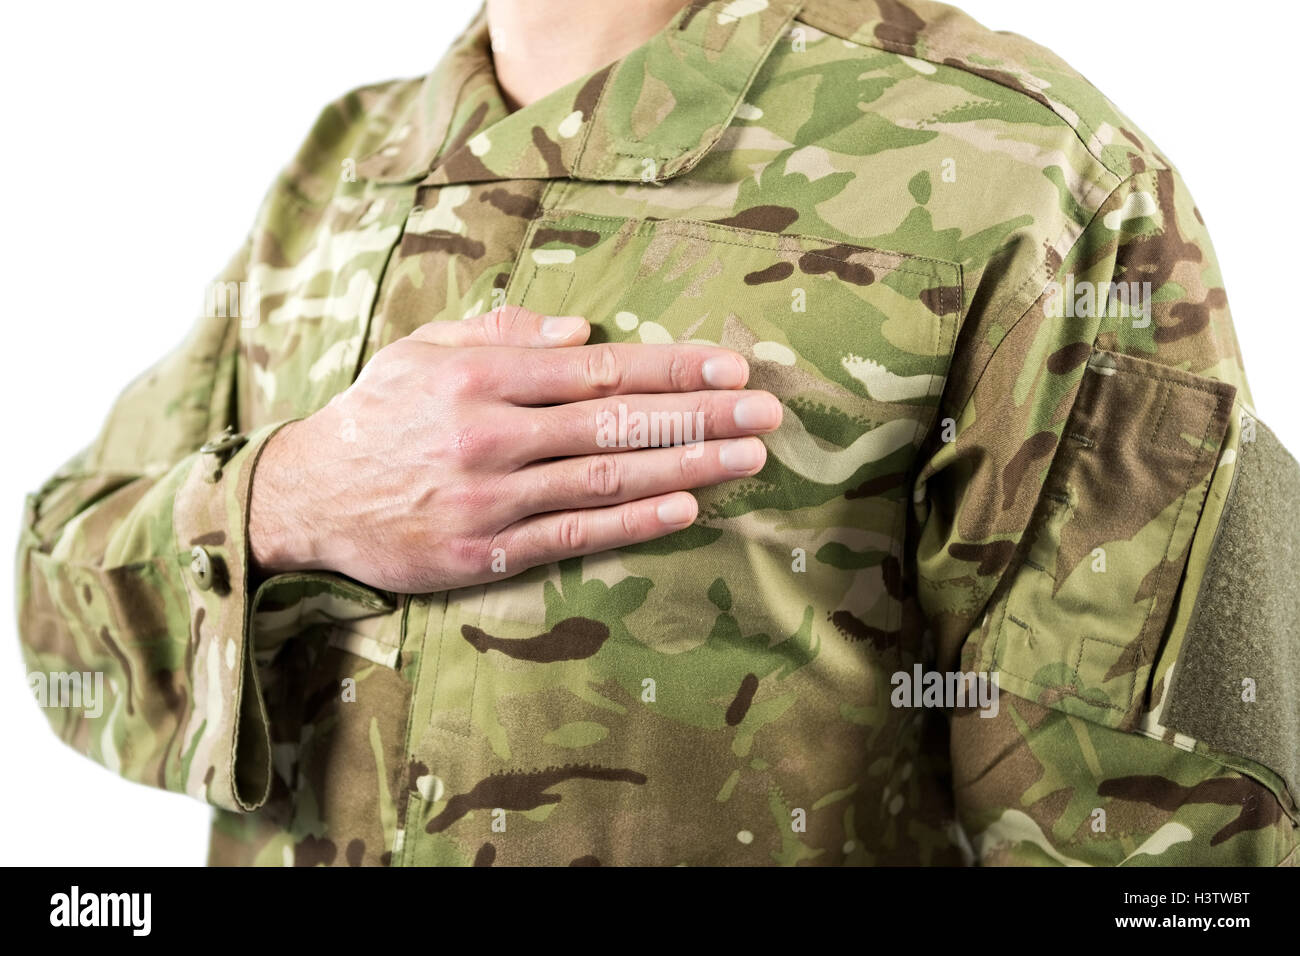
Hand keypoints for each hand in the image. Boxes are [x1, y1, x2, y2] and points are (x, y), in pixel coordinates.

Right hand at [248, 306, 781, 592]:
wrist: (309, 496)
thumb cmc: (377, 414)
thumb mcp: (425, 348)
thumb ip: (505, 334)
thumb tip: (587, 332)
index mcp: (480, 377)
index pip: (599, 370)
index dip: (671, 369)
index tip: (730, 367)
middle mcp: (490, 435)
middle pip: (618, 422)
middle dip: (701, 416)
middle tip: (768, 412)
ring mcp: (491, 499)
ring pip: (607, 479)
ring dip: (686, 467)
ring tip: (748, 458)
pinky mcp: (486, 552)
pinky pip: (574, 536)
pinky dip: (633, 522)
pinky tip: (685, 509)